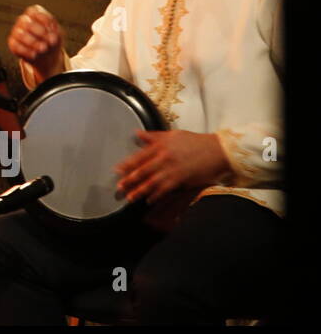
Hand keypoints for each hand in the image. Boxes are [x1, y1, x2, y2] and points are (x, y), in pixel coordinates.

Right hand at [8, 5, 66, 83]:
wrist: (47, 55)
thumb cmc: (51, 39)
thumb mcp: (58, 33)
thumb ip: (55, 33)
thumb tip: (52, 38)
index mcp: (33, 13)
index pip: (34, 11)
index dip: (44, 20)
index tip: (53, 30)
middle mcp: (22, 20)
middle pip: (26, 22)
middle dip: (39, 32)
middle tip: (50, 41)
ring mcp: (16, 31)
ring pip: (20, 34)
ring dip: (33, 42)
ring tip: (43, 49)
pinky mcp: (12, 43)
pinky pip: (16, 46)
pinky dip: (26, 51)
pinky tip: (35, 55)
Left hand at [115, 130, 229, 203]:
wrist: (217, 150)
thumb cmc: (195, 141)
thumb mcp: (173, 135)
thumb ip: (153, 136)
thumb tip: (137, 134)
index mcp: (160, 145)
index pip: (139, 156)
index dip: (127, 165)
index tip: (117, 170)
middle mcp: (164, 157)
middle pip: (143, 170)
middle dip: (130, 180)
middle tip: (119, 187)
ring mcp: (172, 169)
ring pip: (152, 181)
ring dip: (140, 190)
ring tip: (130, 197)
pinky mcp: (182, 179)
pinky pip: (165, 189)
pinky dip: (156, 195)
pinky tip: (149, 200)